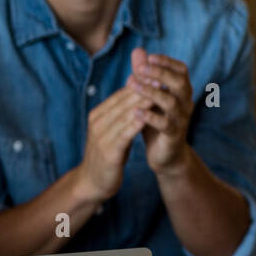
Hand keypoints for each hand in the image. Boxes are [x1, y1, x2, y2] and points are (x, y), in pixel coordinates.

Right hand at [74, 85, 149, 202]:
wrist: (93, 182)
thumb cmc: (107, 154)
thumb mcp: (112, 130)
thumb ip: (122, 112)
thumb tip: (136, 91)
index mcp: (97, 115)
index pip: (120, 95)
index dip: (139, 84)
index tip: (157, 74)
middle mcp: (97, 123)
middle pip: (123, 102)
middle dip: (143, 90)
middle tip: (162, 79)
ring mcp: (101, 137)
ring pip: (125, 115)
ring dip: (143, 104)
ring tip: (160, 94)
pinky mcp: (108, 151)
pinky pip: (125, 134)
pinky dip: (137, 124)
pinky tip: (150, 117)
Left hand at [127, 48, 192, 174]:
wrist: (166, 154)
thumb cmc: (156, 120)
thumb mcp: (149, 95)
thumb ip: (145, 74)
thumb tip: (138, 50)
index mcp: (180, 92)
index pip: (181, 71)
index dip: (167, 62)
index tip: (149, 57)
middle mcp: (185, 103)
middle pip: (179, 83)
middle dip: (160, 73)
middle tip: (140, 68)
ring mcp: (181, 119)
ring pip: (171, 102)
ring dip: (151, 92)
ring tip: (131, 85)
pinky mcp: (173, 136)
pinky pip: (165, 125)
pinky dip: (150, 117)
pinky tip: (135, 111)